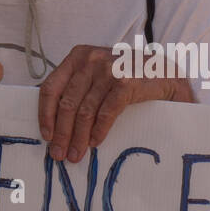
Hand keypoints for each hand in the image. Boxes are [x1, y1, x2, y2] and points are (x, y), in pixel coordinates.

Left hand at [38, 44, 195, 162]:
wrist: (164, 72)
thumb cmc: (124, 76)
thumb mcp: (95, 72)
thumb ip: (74, 85)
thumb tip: (49, 116)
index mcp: (77, 57)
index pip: (50, 88)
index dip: (45, 114)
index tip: (46, 135)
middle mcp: (91, 61)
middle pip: (67, 103)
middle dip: (62, 133)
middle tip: (59, 153)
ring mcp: (109, 70)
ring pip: (85, 111)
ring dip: (79, 137)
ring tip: (76, 154)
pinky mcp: (126, 83)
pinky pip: (106, 113)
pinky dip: (99, 131)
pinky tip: (95, 142)